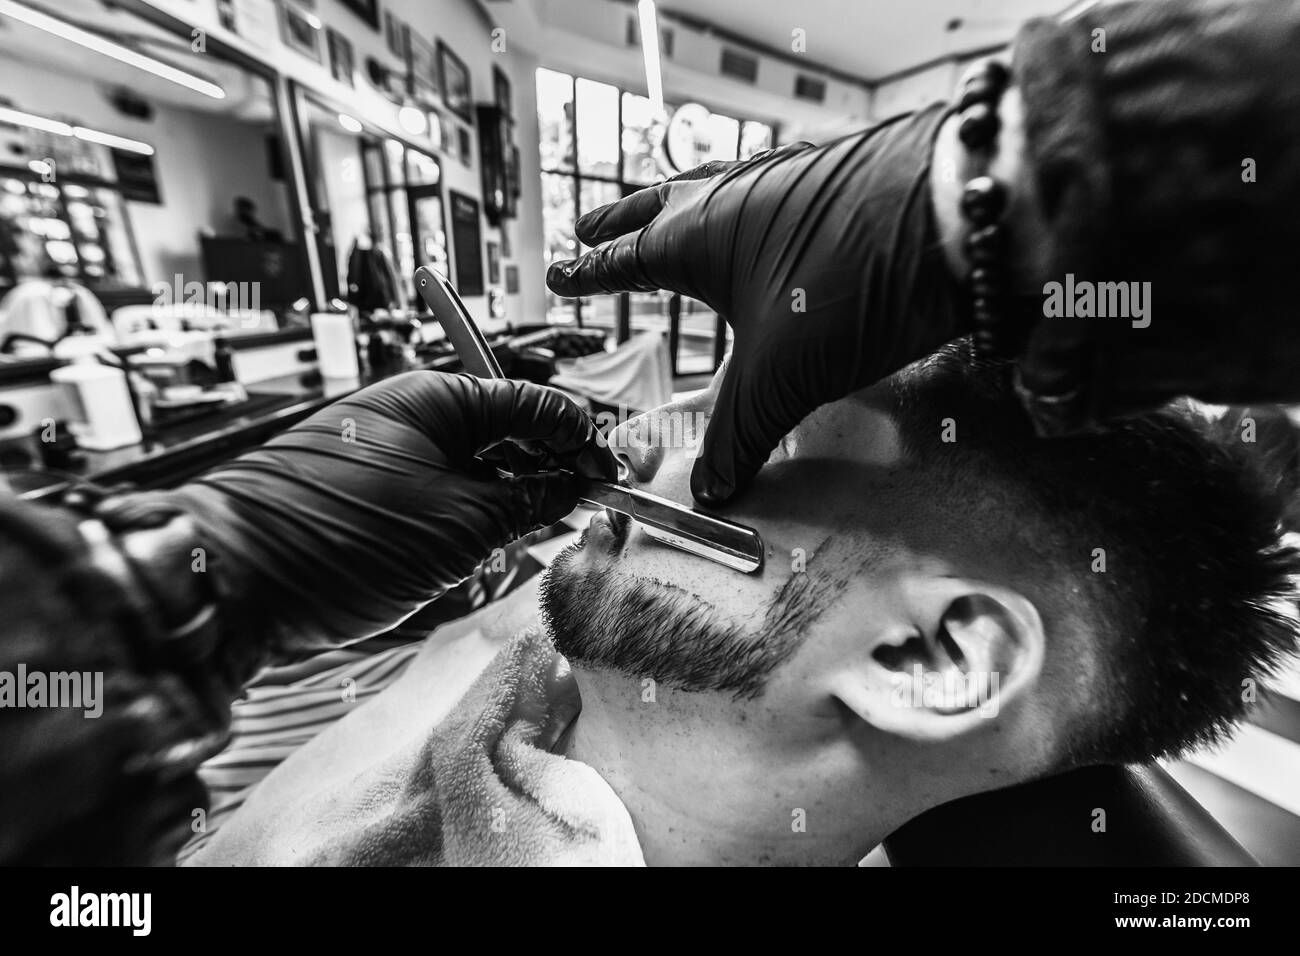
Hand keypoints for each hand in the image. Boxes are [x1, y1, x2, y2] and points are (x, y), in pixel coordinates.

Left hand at [130, 371, 613, 653]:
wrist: (230, 581)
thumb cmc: (340, 540)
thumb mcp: (457, 527)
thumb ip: (528, 502)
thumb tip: (576, 486)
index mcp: (433, 397)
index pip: (531, 403)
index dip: (579, 439)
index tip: (612, 475)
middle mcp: (408, 413)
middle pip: (502, 429)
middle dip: (546, 468)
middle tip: (582, 509)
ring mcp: (384, 450)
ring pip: (471, 465)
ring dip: (507, 496)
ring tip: (534, 533)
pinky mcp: (365, 490)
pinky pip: (436, 490)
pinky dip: (467, 515)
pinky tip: (483, 546)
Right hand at [547, 106, 968, 503]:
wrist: (960, 213)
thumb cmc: (853, 283)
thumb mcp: (782, 375)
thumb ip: (738, 433)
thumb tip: (710, 490)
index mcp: (695, 234)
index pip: (624, 257)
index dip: (590, 273)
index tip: (560, 275)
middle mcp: (731, 194)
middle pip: (656, 204)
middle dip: (621, 221)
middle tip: (591, 227)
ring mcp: (784, 177)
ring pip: (709, 188)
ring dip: (677, 205)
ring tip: (665, 216)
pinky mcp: (834, 176)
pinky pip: (761, 188)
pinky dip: (738, 204)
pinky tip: (762, 220)